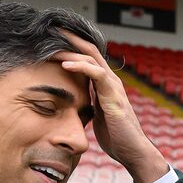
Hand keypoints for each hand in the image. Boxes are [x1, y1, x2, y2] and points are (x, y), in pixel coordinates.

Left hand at [54, 31, 167, 182]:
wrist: (132, 151)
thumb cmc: (115, 136)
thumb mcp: (96, 116)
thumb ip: (88, 103)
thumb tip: (74, 102)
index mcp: (104, 83)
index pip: (87, 57)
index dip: (70, 47)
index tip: (51, 40)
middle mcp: (110, 80)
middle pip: (89, 50)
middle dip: (69, 40)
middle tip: (50, 31)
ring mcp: (113, 86)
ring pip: (91, 58)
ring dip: (70, 51)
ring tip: (51, 46)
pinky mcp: (113, 95)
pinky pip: (97, 74)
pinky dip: (81, 67)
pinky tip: (65, 65)